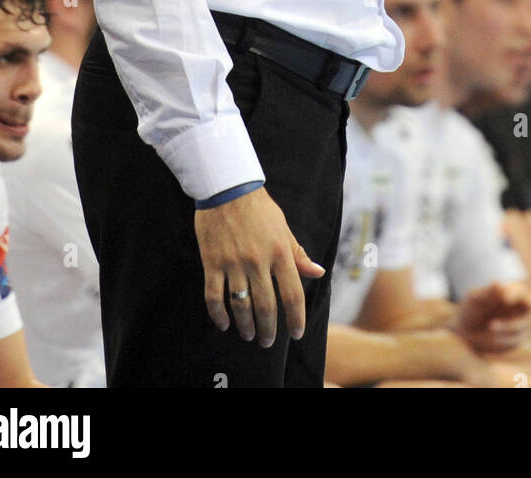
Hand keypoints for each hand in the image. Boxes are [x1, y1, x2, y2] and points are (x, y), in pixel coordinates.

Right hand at [194, 188, 324, 347]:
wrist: (227, 188)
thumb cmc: (259, 208)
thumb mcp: (283, 229)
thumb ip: (298, 254)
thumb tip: (318, 272)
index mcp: (280, 252)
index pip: (293, 294)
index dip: (296, 318)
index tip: (296, 333)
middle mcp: (258, 261)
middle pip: (266, 306)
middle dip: (269, 329)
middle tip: (268, 342)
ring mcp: (234, 263)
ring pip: (241, 306)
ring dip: (245, 326)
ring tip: (248, 335)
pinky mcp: (212, 262)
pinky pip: (214, 296)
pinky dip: (218, 314)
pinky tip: (224, 324)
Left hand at [454, 281, 530, 353]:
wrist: (467, 332)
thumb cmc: (472, 309)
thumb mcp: (476, 299)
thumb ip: (488, 293)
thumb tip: (499, 284)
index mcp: (511, 292)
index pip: (521, 290)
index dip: (516, 293)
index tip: (505, 297)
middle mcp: (520, 306)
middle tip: (528, 304)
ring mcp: (521, 323)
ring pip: (523, 324)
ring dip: (507, 326)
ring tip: (491, 326)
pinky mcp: (517, 339)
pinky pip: (516, 340)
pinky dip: (504, 339)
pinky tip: (493, 336)